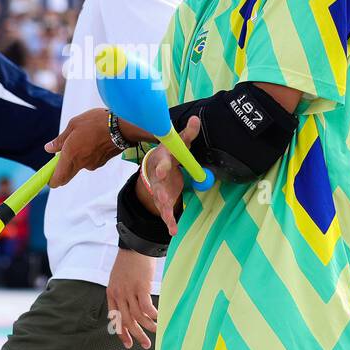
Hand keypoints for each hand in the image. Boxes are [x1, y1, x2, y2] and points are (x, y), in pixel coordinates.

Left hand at [45, 107, 119, 187]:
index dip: (51, 180)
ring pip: (79, 165)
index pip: (58, 178)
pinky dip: (89, 153)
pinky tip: (93, 140)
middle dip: (63, 168)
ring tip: (83, 138)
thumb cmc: (96, 122)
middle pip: (67, 175)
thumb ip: (60, 140)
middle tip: (62, 154)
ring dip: (78, 156)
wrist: (122, 126)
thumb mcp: (74, 125)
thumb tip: (49, 148)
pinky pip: (90, 160)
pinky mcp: (102, 162)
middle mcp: (81, 163)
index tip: (48, 177)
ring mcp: (92, 164)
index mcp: (71, 155)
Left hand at [107, 249, 156, 349]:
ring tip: (157, 332)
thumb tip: (129, 309)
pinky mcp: (141, 287)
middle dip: (137, 335)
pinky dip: (154, 316)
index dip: (122, 333)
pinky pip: (147, 307)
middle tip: (146, 345)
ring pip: (137, 316)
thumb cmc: (129, 262)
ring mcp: (129, 291)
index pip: (115, 318)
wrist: (135, 246)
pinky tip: (160, 319)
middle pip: (127, 321)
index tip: (129, 344)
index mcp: (112, 293)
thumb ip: (121, 293)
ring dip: (148, 327)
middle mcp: (119, 294)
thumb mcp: (118, 279)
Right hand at [141, 115, 199, 235]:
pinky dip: (169, 222)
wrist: (155, 167)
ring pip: (160, 201)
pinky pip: (165, 212)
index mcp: (162, 161)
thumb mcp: (178, 143)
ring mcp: (158, 190)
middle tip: (162, 198)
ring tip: (167, 217)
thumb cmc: (170, 154)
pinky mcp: (163, 201)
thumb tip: (195, 119)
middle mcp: (158, 177)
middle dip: (160, 192)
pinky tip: (173, 231)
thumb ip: (188, 133)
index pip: (162, 163)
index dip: (163, 167)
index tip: (164, 170)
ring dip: (164, 209)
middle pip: (158, 185)